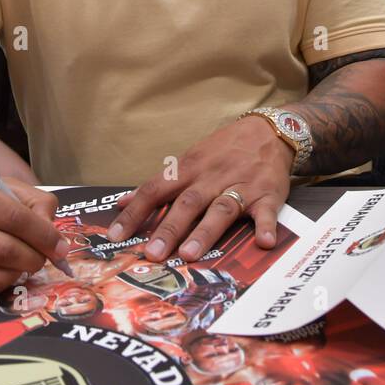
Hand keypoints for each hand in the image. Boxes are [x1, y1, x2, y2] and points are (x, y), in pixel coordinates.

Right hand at [0, 170, 69, 295]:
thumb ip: (33, 202)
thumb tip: (55, 237)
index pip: (13, 217)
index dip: (43, 234)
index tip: (61, 246)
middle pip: (4, 250)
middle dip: (35, 257)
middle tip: (46, 257)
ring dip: (19, 273)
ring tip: (24, 262)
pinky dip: (0, 281)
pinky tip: (2, 269)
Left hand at [108, 118, 294, 262]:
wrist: (268, 131)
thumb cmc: (223, 150)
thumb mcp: (189, 159)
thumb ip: (159, 184)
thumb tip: (123, 201)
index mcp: (189, 168)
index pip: (155, 189)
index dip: (135, 212)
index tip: (116, 235)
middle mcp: (212, 177)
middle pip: (187, 202)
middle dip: (169, 228)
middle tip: (153, 253)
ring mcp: (241, 186)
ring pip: (220, 209)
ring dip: (205, 231)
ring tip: (190, 254)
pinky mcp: (267, 194)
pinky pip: (266, 211)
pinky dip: (265, 226)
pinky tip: (263, 242)